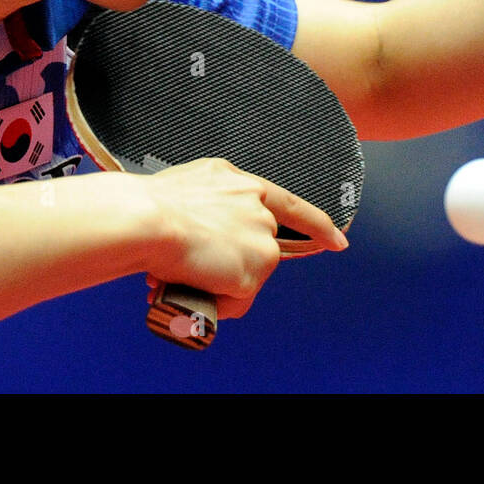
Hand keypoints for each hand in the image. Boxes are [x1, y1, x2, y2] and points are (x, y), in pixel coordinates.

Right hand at [138, 158, 346, 319]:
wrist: (145, 219)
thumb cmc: (146, 207)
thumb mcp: (184, 188)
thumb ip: (206, 205)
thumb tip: (199, 234)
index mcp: (238, 182)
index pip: (291, 205)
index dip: (317, 225)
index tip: (338, 240)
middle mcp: (257, 206)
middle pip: (263, 246)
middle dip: (234, 262)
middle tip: (198, 263)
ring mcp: (260, 238)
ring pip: (249, 275)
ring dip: (221, 282)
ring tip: (184, 275)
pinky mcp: (255, 268)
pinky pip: (240, 300)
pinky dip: (219, 302)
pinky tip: (195, 290)